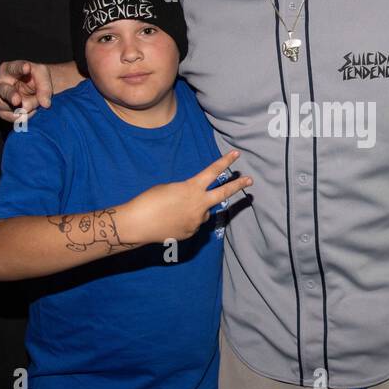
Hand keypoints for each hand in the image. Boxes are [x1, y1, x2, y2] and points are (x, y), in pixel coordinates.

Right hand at [0, 60, 52, 123]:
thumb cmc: (35, 77)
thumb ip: (44, 87)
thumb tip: (45, 104)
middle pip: (4, 91)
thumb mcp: (43, 75)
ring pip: (8, 106)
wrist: (34, 89)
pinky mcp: (2, 112)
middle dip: (11, 96)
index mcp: (8, 69)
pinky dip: (23, 117)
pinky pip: (11, 117)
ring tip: (36, 104)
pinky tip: (31, 112)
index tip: (27, 67)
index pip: (14, 68)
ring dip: (25, 108)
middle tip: (17, 100)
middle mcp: (0, 83)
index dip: (20, 68)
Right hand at [127, 150, 252, 243]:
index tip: (236, 154)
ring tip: (174, 211)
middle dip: (237, 186)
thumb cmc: (149, 201)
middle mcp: (199, 205)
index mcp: (192, 188)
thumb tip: (196, 202)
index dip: (225, 162)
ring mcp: (197, 221)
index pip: (213, 172)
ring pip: (203, 213)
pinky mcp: (191, 233)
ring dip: (196, 210)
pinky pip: (193, 225)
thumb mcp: (170, 189)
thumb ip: (188, 192)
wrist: (138, 224)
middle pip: (223, 193)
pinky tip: (171, 222)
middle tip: (250, 180)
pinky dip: (186, 222)